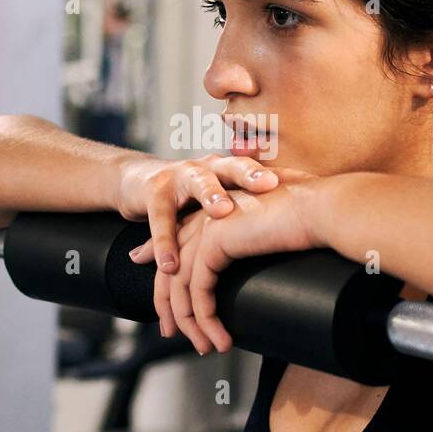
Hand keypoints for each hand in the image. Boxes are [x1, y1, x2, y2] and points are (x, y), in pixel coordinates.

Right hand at [114, 154, 278, 275]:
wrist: (137, 180)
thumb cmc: (189, 197)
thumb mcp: (218, 198)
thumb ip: (248, 209)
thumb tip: (291, 234)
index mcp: (227, 170)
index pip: (256, 169)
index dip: (275, 174)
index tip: (295, 182)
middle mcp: (206, 167)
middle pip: (231, 168)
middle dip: (249, 174)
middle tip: (269, 184)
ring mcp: (179, 176)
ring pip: (197, 183)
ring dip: (211, 195)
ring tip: (223, 212)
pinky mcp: (153, 192)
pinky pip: (161, 217)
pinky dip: (166, 241)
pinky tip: (172, 263)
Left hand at [130, 168, 324, 353]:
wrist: (325, 207)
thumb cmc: (315, 216)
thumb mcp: (279, 228)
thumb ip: (262, 235)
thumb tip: (266, 254)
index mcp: (217, 207)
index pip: (179, 245)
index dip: (168, 276)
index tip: (167, 305)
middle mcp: (205, 214)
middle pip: (169, 267)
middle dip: (167, 305)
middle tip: (171, 333)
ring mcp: (207, 227)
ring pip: (180, 284)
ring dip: (190, 322)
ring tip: (205, 347)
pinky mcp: (215, 242)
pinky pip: (198, 291)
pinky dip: (206, 320)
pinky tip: (220, 340)